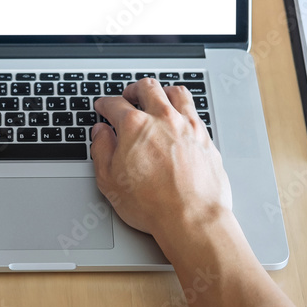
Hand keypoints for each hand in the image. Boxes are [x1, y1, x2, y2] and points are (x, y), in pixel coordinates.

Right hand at [90, 78, 232, 243]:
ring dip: (162, 91)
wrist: (192, 218)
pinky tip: (180, 117)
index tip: (103, 107)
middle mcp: (162, 118)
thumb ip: (101, 150)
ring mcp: (187, 125)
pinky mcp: (205, 137)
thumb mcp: (109, 181)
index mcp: (134, 126)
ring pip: (175, 92)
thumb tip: (100, 134)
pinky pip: (194, 110)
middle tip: (128, 96)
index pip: (114, 104)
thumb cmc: (152, 204)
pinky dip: (183, 108)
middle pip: (147, 88)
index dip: (104, 104)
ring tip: (157, 97)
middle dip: (133, 89)